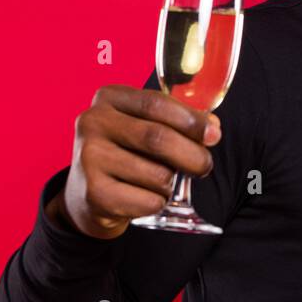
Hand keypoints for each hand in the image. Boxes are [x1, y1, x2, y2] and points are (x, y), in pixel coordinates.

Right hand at [50, 85, 220, 240]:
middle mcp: (92, 123)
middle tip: (204, 166)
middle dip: (192, 155)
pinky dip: (158, 203)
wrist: (88, 195)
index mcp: (108, 98)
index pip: (155, 103)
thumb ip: (177, 121)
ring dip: (171, 183)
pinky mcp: (94, 193)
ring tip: (159, 183)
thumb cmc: (126, 154)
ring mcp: (89, 158)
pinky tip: (143, 198)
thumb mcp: (143, 126)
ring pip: (157, 174)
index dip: (191, 120)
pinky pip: (149, 201)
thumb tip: (212, 128)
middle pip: (157, 138)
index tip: (214, 135)